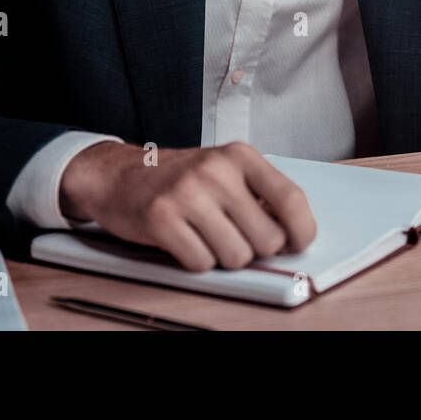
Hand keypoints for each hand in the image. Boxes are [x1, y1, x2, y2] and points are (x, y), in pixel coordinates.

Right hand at [59, 140, 316, 271]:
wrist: (119, 174)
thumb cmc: (180, 177)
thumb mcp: (225, 169)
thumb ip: (260, 194)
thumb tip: (293, 233)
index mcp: (240, 156)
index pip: (291, 199)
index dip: (302, 230)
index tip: (297, 242)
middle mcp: (216, 171)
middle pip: (268, 239)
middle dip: (257, 249)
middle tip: (237, 237)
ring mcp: (187, 194)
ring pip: (237, 257)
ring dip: (225, 257)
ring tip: (208, 236)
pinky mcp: (161, 219)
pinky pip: (201, 263)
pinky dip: (197, 261)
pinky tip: (186, 241)